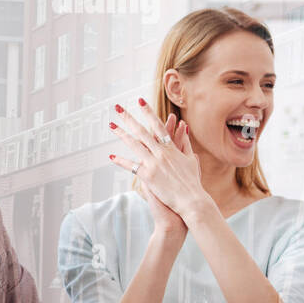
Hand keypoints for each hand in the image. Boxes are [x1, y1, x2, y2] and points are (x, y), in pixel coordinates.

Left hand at [108, 98, 206, 217]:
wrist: (191, 200)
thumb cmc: (192, 182)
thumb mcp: (191, 160)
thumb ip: (185, 144)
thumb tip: (184, 129)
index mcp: (171, 148)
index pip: (158, 125)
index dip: (148, 112)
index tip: (140, 101)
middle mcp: (161, 153)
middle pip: (142, 131)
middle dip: (129, 118)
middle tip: (118, 108)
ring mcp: (154, 163)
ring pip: (134, 145)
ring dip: (121, 134)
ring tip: (111, 125)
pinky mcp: (148, 176)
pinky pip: (131, 166)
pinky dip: (121, 161)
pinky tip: (111, 156)